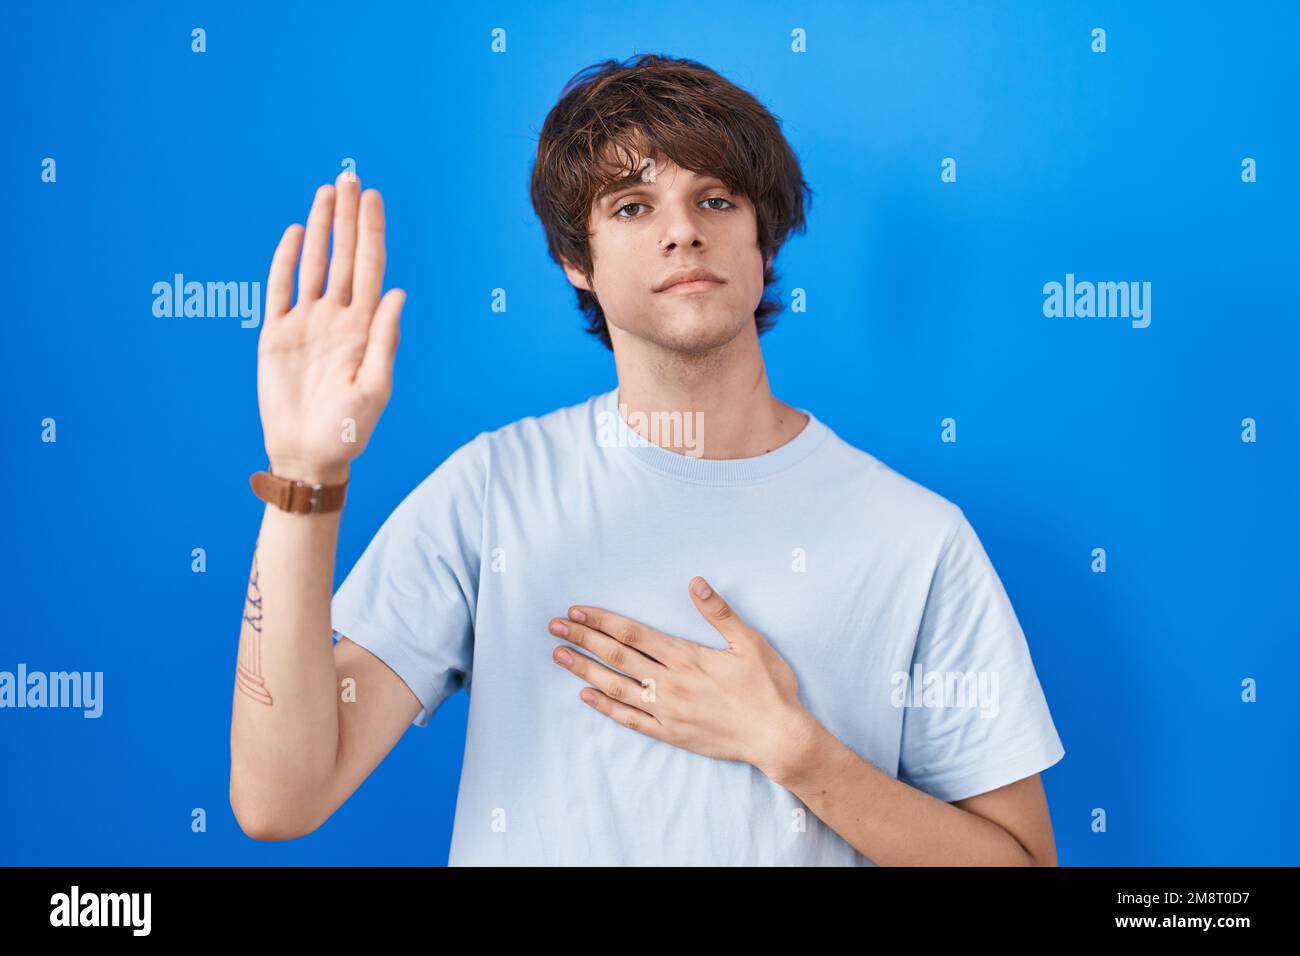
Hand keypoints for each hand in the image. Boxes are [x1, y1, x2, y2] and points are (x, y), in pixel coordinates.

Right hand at [257, 170, 405, 483]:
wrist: (309, 454)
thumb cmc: (349, 429)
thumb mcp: (375, 387)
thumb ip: (384, 339)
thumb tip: (398, 294)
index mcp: (364, 328)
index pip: (371, 269)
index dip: (372, 233)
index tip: (373, 199)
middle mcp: (337, 317)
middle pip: (345, 257)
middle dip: (348, 218)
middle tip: (349, 178)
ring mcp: (306, 322)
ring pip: (315, 264)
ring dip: (322, 229)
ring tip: (326, 192)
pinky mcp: (276, 333)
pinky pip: (280, 289)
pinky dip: (287, 261)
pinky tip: (298, 234)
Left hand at [547, 577, 815, 777]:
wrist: (778, 737)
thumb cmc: (768, 687)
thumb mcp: (750, 642)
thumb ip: (720, 613)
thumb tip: (695, 583)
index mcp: (687, 657)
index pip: (633, 633)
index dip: (603, 621)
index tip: (577, 611)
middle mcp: (671, 683)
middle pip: (617, 657)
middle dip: (583, 640)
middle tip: (555, 627)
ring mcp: (668, 710)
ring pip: (617, 687)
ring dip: (585, 670)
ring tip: (560, 656)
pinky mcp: (671, 732)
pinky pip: (631, 719)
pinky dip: (606, 707)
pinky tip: (586, 696)